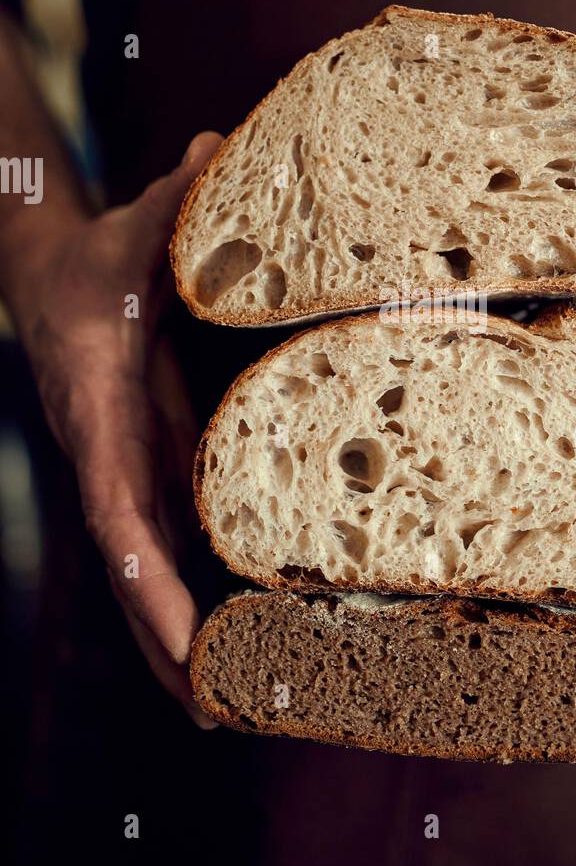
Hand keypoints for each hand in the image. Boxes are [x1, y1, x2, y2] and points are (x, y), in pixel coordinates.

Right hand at [12, 133, 222, 725]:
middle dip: (169, 645)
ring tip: (232, 713)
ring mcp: (128, 473)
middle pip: (133, 571)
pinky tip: (232, 643)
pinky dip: (191, 601)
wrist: (52, 277)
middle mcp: (110, 461)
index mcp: (101, 417)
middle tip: (222, 716)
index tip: (186, 639)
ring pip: (147, 574)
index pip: (118, 511)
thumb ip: (172, 204)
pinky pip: (168, 549)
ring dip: (181, 643)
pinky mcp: (148, 470)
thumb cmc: (96, 259)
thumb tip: (219, 149)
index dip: (148, 579)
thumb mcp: (133, 231)